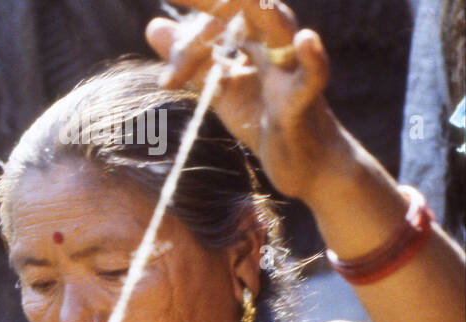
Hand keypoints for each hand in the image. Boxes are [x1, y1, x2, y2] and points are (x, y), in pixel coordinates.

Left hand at [146, 1, 342, 203]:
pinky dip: (312, 58)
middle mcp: (276, 42)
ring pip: (279, 27)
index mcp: (255, 36)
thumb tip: (152, 26)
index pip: (222, 9)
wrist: (302, 162)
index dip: (194, 4)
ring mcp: (291, 68)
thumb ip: (190, 61)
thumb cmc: (263, 119)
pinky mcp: (302, 101)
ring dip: (255, 9)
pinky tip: (305, 39)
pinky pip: (313, 76)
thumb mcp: (219, 88)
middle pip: (248, 6)